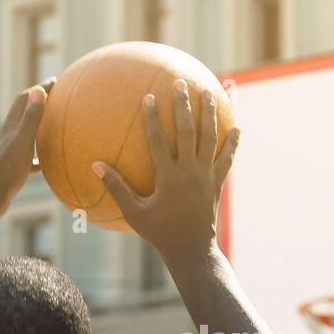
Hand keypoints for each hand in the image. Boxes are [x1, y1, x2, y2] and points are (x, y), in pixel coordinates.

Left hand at [0, 79, 54, 220]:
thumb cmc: (6, 171)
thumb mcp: (22, 142)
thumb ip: (30, 118)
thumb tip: (37, 89)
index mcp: (9, 127)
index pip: (24, 99)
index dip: (39, 88)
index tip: (56, 82)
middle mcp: (6, 136)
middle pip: (23, 114)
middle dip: (38, 104)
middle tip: (56, 99)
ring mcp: (7, 152)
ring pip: (25, 135)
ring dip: (38, 128)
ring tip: (54, 128)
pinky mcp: (10, 168)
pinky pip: (27, 158)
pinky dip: (38, 155)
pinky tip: (47, 162)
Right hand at [94, 79, 240, 263]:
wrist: (193, 251)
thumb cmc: (160, 234)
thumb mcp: (134, 213)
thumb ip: (116, 187)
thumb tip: (95, 165)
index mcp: (169, 178)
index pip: (159, 141)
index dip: (153, 118)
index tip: (148, 96)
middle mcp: (190, 173)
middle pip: (189, 132)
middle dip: (185, 105)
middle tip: (181, 82)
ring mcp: (206, 177)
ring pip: (211, 139)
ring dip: (210, 114)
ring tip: (211, 91)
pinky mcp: (217, 183)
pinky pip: (227, 159)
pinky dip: (232, 143)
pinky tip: (237, 126)